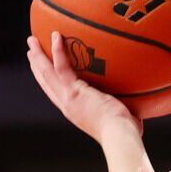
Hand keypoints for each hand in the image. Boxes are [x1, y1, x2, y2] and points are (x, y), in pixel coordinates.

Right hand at [27, 31, 142, 142]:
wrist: (120, 136)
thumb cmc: (126, 133)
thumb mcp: (122, 117)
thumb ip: (124, 106)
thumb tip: (139, 99)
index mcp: (75, 111)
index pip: (56, 92)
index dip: (46, 80)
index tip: (41, 68)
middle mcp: (67, 105)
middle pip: (46, 82)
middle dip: (37, 65)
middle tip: (31, 50)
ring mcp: (68, 98)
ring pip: (47, 73)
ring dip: (38, 55)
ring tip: (32, 39)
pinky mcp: (74, 92)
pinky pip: (62, 67)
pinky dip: (58, 51)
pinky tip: (55, 34)